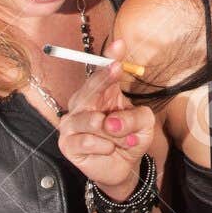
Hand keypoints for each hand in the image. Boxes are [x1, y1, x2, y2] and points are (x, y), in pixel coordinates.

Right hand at [56, 38, 155, 192]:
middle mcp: (83, 103)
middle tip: (116, 68)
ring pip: (92, 120)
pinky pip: (87, 140)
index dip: (110, 57)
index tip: (119, 44)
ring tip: (124, 140)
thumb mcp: (144, 125)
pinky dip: (104, 146)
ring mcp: (72, 123)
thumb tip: (111, 120)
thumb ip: (135, 116)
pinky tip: (108, 149)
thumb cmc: (130, 139)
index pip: (103, 71)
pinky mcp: (67, 143)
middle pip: (90, 87)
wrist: (122, 168)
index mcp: (102, 93)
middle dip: (103, 78)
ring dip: (113, 132)